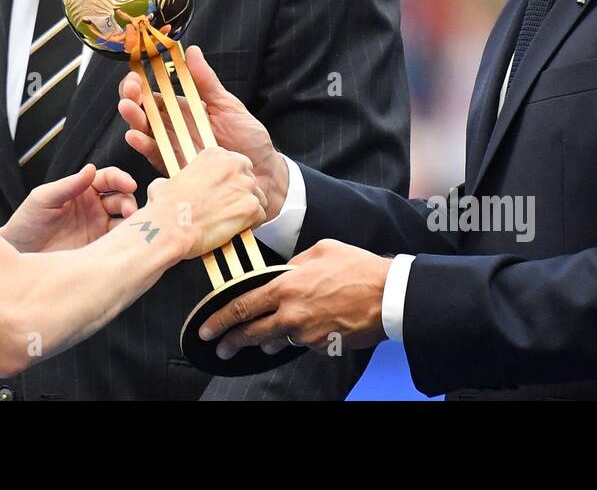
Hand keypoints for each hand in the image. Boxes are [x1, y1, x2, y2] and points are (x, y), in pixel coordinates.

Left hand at [0, 163, 137, 252]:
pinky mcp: (99, 250)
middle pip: (122, 198)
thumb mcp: (43, 198)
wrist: (17, 255)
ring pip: (125, 221)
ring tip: (132, 227)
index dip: (121, 179)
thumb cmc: (26, 223)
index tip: (129, 184)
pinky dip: (127, 240)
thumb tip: (91, 168)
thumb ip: (68, 185)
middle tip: (129, 210)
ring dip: (132, 221)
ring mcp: (98, 229)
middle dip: (129, 201)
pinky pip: (119, 243)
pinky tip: (128, 242)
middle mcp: (95, 208)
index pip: (109, 179)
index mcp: (83, 190)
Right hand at [117, 45, 288, 220]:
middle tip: (130, 89)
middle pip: (143, 113)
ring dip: (133, 120)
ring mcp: (173, 149)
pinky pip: (156, 157)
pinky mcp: (176, 169)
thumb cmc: (248, 139)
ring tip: (127, 107)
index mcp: (182, 111)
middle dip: (131, 99)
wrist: (264, 173)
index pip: (153, 95)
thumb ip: (206, 82)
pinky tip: (135, 135)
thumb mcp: (227, 104)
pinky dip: (143, 146)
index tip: (135, 74)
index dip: (139, 84)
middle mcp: (173, 130)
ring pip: (145, 133)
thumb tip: (191, 51)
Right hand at [145, 147, 265, 258]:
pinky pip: (261, 216)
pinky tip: (234, 229)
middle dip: (240, 193)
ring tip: (229, 220)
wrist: (169, 228)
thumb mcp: (168, 180)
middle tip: (226, 207)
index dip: (228, 180)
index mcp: (215, 154)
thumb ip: (181, 177)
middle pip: (248, 178)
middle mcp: (233, 165)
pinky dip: (250, 224)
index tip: (220, 191)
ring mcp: (245, 186)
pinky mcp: (251, 208)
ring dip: (246, 208)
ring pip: (258, 197)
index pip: (234, 164)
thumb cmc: (166, 207)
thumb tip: (171, 184)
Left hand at [198, 240, 390, 357]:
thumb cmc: (357, 267)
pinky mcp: (322, 346)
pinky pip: (303, 342)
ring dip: (267, 340)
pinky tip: (309, 327)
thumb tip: (283, 272)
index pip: (243, 306)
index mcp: (286, 287)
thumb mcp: (320, 250)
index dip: (220, 320)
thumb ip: (294, 263)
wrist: (389, 295)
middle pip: (252, 332)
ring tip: (261, 340)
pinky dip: (300, 337)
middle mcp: (292, 314)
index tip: (207, 329)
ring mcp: (307, 334)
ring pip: (277, 341)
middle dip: (232, 341)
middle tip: (221, 347)